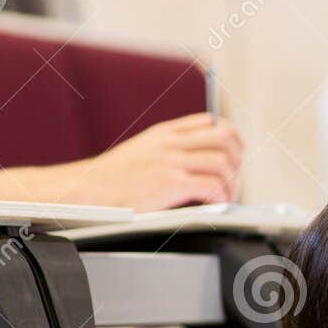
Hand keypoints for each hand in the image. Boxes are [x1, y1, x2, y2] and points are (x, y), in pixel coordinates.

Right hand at [74, 112, 242, 210]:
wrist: (89, 190)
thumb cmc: (116, 177)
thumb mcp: (144, 149)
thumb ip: (171, 145)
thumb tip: (202, 152)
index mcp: (166, 132)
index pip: (213, 122)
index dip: (232, 138)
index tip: (236, 155)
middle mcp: (171, 143)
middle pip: (225, 138)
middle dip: (238, 160)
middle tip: (234, 180)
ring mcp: (171, 162)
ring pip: (223, 162)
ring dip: (232, 182)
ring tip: (227, 197)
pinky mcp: (171, 183)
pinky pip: (212, 186)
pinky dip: (222, 196)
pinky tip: (217, 204)